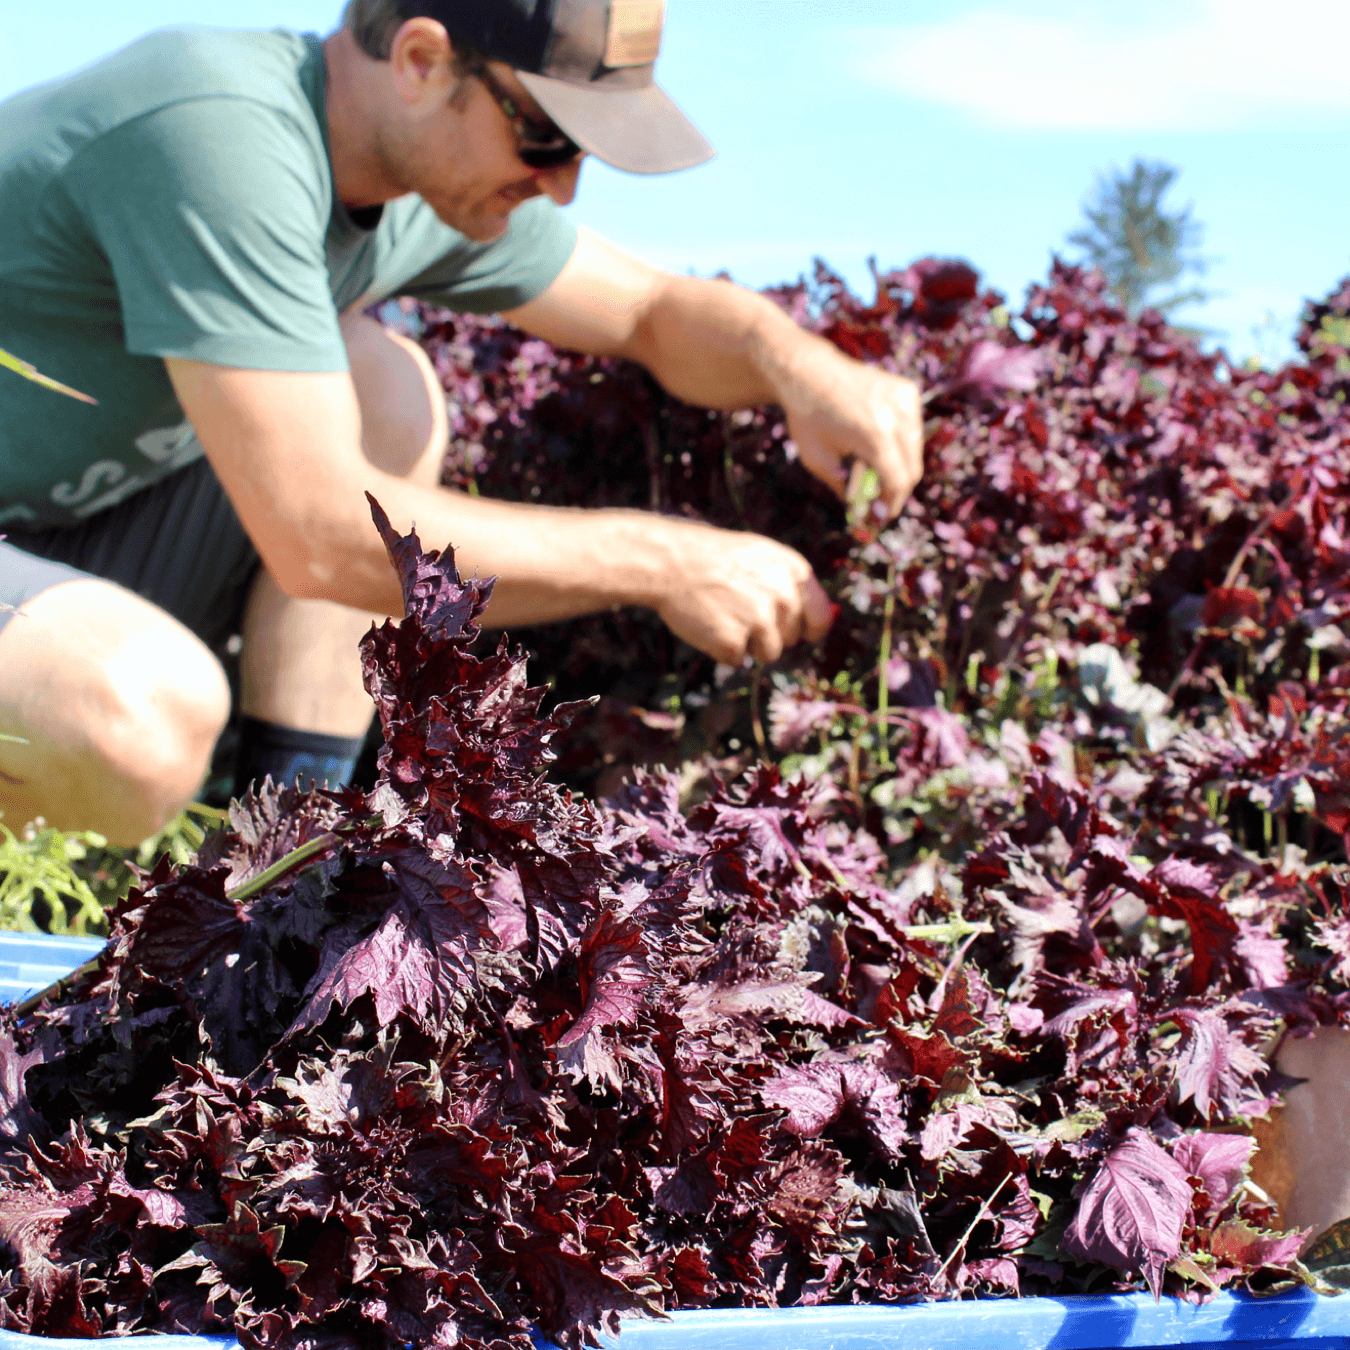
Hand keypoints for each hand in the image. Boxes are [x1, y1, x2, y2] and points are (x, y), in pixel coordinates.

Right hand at [648, 519, 834, 664]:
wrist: (671, 562)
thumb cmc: (714, 558)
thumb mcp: (762, 557)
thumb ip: (789, 585)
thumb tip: (816, 621)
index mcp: (795, 572)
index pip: (820, 617)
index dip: (810, 631)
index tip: (803, 636)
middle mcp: (784, 597)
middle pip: (790, 638)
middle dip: (768, 633)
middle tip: (737, 609)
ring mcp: (760, 621)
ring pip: (768, 654)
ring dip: (747, 643)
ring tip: (722, 615)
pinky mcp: (734, 641)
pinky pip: (736, 660)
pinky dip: (721, 649)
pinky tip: (708, 623)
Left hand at [777, 342, 923, 518]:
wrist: (810, 372)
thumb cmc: (808, 417)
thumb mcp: (817, 460)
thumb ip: (842, 487)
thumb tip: (859, 508)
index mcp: (875, 435)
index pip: (898, 481)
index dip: (892, 503)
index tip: (883, 515)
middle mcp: (897, 416)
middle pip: (912, 468)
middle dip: (898, 489)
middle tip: (882, 502)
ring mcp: (906, 400)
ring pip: (916, 449)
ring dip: (900, 466)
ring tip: (876, 473)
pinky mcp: (908, 391)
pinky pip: (913, 428)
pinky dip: (901, 442)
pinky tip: (879, 444)